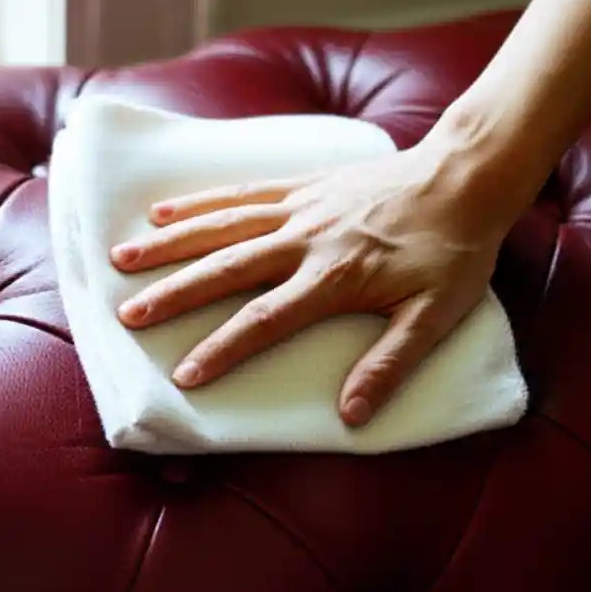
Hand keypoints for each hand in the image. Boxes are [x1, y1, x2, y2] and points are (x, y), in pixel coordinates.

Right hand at [109, 136, 532, 426]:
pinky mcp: (302, 185)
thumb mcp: (436, 316)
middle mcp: (305, 240)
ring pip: (221, 226)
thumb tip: (351, 415)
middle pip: (227, 268)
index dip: (222, 350)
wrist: (467, 176)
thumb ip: (390, 364)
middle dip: (174, 293)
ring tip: (123, 258)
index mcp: (335, 278)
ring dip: (170, 243)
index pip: (266, 320)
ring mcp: (300, 207)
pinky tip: (164, 210)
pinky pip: (241, 192)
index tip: (183, 375)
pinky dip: (200, 201)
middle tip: (128, 314)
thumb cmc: (455, 250)